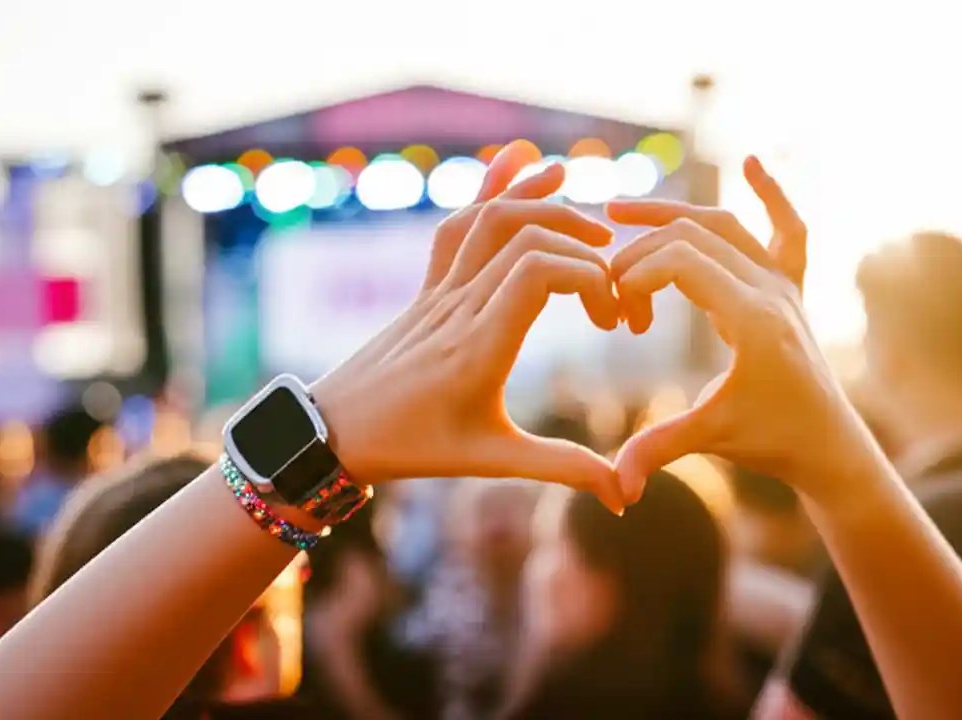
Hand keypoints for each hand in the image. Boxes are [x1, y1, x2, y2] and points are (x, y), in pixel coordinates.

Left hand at [312, 142, 625, 513]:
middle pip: (525, 234)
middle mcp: (460, 305)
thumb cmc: (415, 447)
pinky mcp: (430, 285)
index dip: (590, 277)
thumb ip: (562, 468)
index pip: (539, 271)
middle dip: (584, 245)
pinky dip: (493, 188)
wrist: (336, 432)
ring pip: (490, 218)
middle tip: (617, 287)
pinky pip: (458, 223)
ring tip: (595, 215)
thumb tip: (624, 499)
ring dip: (544, 204)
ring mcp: (441, 289)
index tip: (612, 319)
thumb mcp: (493, 459)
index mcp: (479, 345)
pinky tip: (522, 162)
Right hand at [607, 156, 880, 507]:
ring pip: (724, 226)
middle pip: (692, 239)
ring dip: (671, 214)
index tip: (615, 313)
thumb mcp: (710, 439)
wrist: (829, 445)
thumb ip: (658, 450)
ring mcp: (784, 284)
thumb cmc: (772, 441)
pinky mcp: (790, 288)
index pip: (680, 263)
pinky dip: (772, 194)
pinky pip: (788, 229)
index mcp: (753, 318)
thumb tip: (619, 490)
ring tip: (619, 213)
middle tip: (607, 291)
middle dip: (639, 255)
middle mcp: (772, 289)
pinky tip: (753, 161)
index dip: (634, 275)